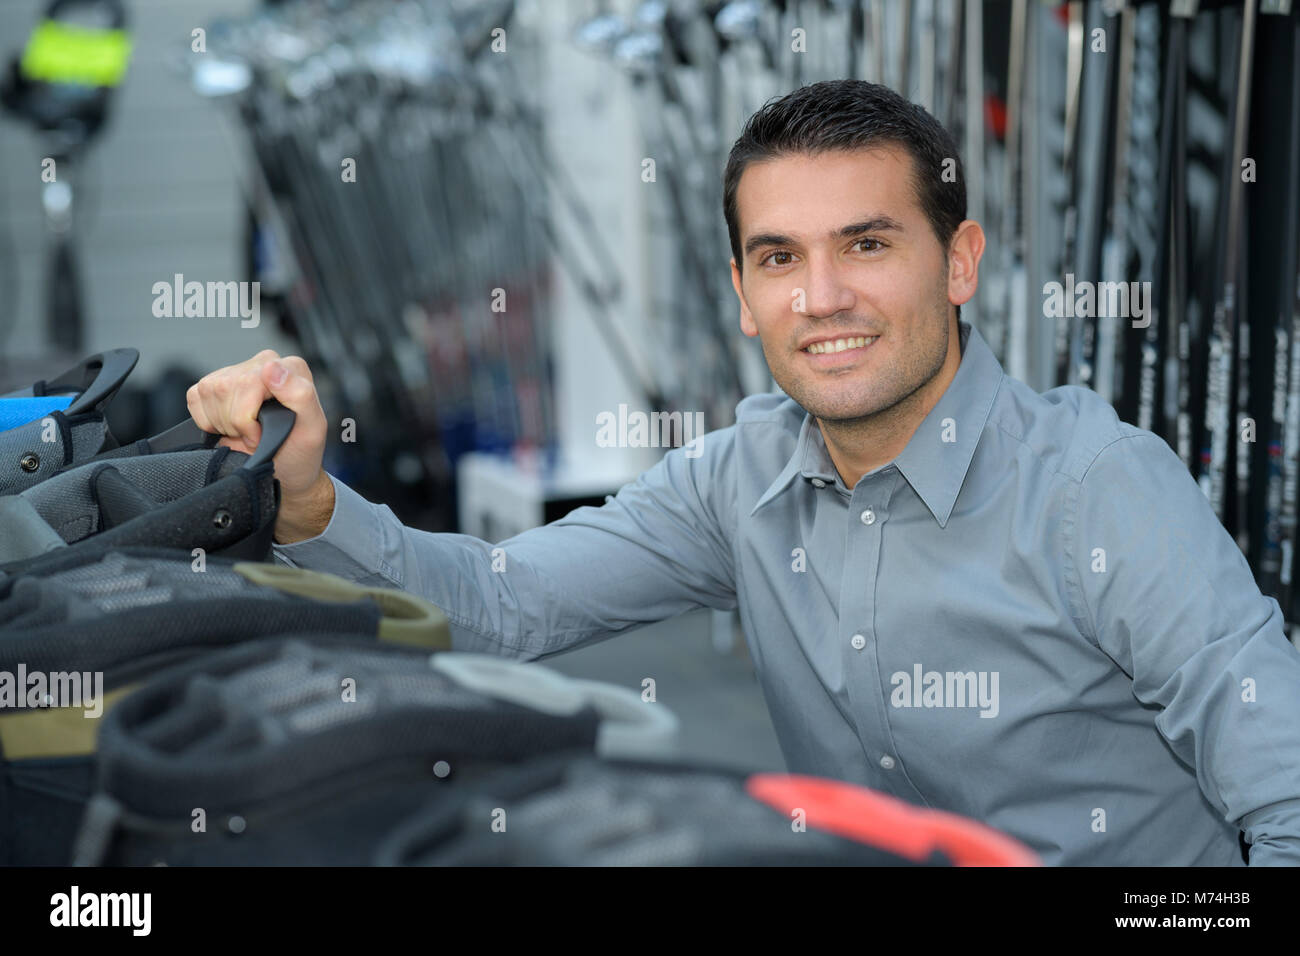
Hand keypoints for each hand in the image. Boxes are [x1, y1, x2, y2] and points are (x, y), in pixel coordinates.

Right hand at [187, 350, 332, 539]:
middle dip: (235, 423)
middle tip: (255, 437)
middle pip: (225, 388)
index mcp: (290, 367)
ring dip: (222, 423)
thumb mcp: (312, 429)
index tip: (261, 434)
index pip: (248, 382)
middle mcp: (263, 363)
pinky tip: (230, 427)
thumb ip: (301, 394)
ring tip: (245, 432)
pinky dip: (208, 421)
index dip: (247, 416)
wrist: (284, 469)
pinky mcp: (214, 384)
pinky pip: (195, 397)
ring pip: (208, 391)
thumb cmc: (300, 450)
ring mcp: (237, 370)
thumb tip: (271, 367)